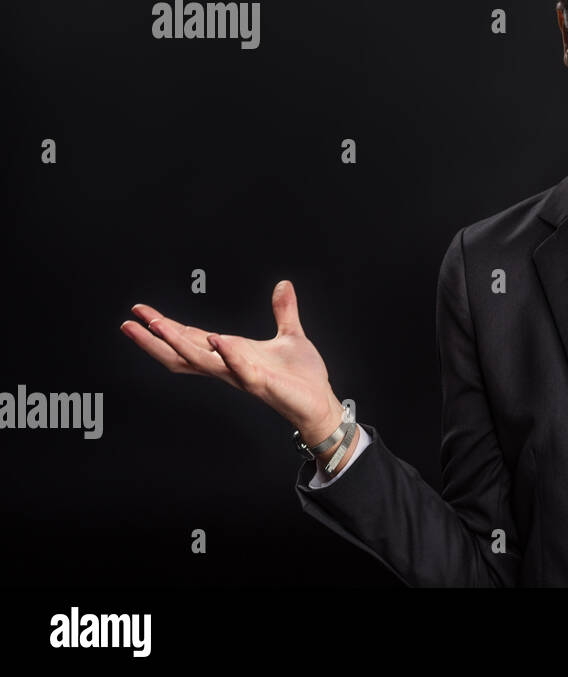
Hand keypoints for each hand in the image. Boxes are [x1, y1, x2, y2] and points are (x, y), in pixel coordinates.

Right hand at [120, 279, 341, 443]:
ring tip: (158, 326)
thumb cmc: (301, 375)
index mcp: (231, 353)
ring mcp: (242, 376)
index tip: (140, 312)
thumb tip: (283, 284)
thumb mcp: (290, 334)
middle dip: (154, 340)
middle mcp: (229, 366)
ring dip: (178, 343)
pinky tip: (216, 339)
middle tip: (128, 323)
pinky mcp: (262, 383)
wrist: (321, 402)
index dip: (165, 326)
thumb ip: (283, 311)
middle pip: (181, 354)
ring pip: (201, 362)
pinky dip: (227, 354)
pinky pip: (239, 369)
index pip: (190, 338)